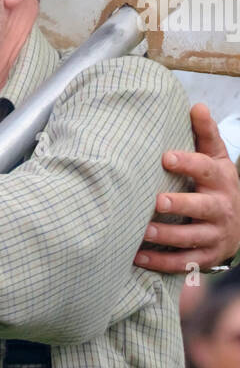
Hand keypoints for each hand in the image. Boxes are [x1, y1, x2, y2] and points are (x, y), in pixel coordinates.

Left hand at [135, 104, 239, 271]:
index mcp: (221, 180)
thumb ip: (206, 134)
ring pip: (192, 238)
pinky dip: (161, 262)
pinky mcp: (205, 258)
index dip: (188, 163)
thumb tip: (197, 105)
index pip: (207, 169)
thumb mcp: (217, 159)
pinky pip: (183, 262)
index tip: (166, 157)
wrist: (237, 225)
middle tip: (157, 201)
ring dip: (167, 236)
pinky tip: (138, 258)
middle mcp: (221, 208)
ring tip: (142, 232)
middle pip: (202, 207)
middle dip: (181, 205)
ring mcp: (214, 235)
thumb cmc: (216, 185)